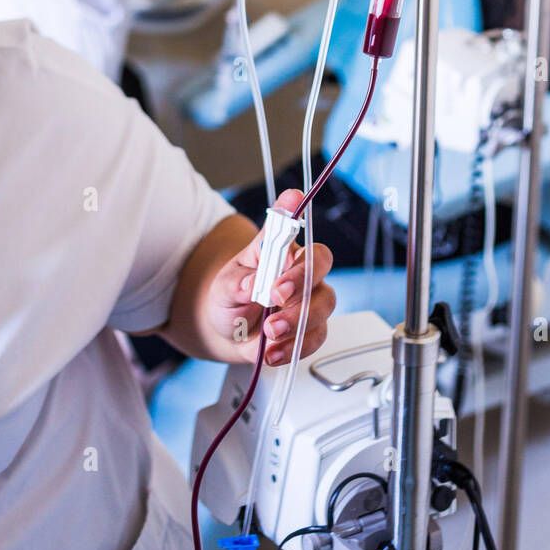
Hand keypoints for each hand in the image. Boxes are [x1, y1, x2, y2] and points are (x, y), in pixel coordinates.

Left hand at [206, 189, 334, 365]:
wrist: (230, 332)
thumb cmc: (232, 298)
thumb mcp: (224, 286)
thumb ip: (236, 282)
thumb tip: (251, 283)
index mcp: (282, 250)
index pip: (294, 225)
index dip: (295, 211)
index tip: (292, 198)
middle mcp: (302, 270)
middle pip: (320, 263)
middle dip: (300, 279)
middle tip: (275, 296)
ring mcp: (311, 300)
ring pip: (325, 302)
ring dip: (298, 318)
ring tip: (269, 331)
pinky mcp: (312, 330)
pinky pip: (317, 337)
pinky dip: (295, 346)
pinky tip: (273, 351)